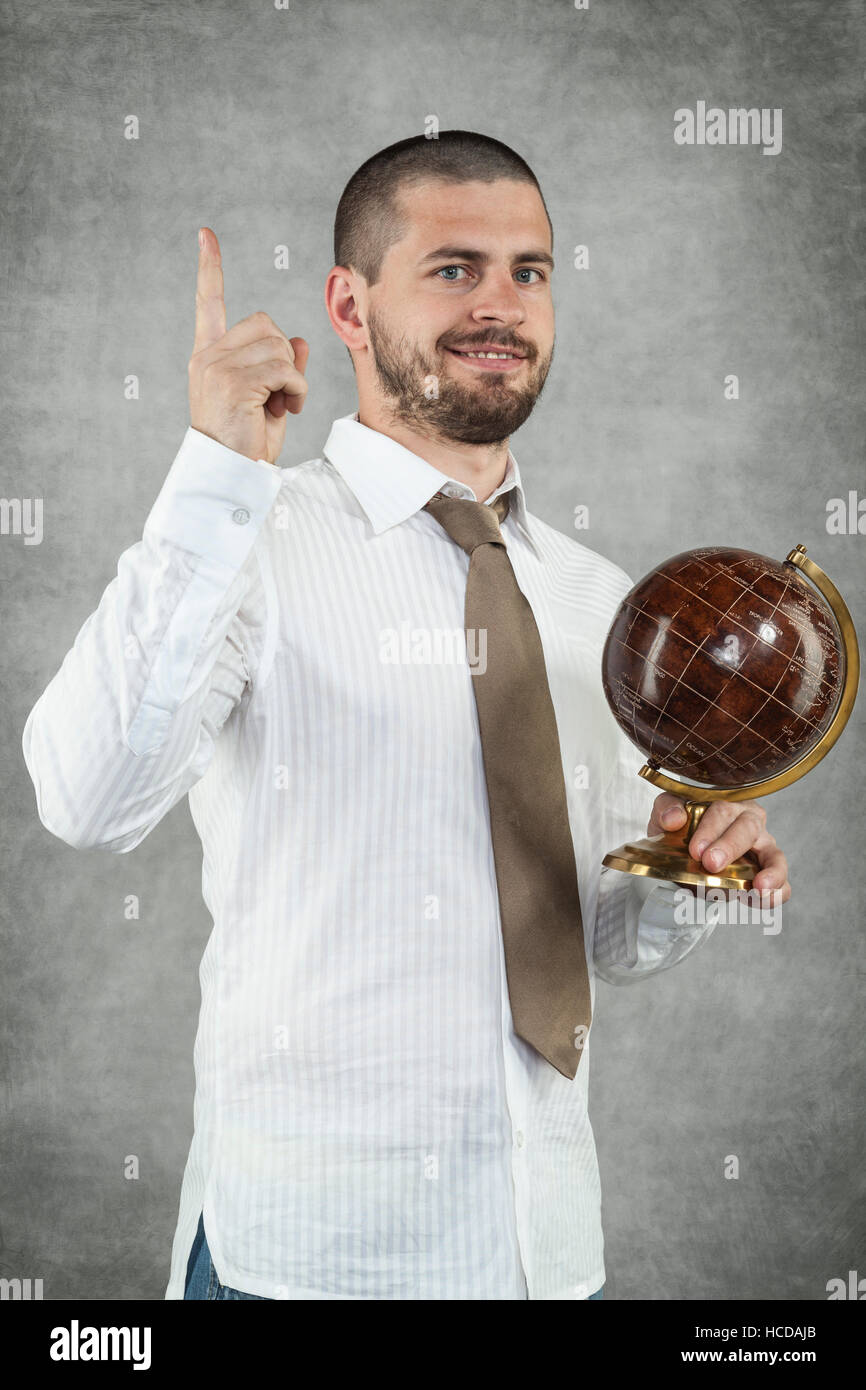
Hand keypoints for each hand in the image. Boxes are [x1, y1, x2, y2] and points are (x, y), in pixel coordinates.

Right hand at [188, 226, 309, 463]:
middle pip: (265, 323)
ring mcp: (217, 367)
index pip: (208, 303)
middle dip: (285, 355)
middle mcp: (207, 357)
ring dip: (293, 376)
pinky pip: (285, 367)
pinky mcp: (232, 381)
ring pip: (279, 345)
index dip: (209, 269)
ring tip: (282, 405)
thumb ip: (281, 366)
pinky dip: (296, 388)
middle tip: (281, 392)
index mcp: (208, 357)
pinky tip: (287, 409)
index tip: (205, 235)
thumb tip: (301, 340)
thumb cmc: (249, 445)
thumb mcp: (270, 399)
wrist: (232, 477)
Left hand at [648, 793, 791, 903]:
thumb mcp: (667, 814)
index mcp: (729, 804)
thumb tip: (673, 819)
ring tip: (759, 887)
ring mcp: (764, 849)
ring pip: (775, 856)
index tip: (695, 850)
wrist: (680, 858)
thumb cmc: (681, 830)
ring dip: (770, 872)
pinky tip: (762, 900)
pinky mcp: (768, 875)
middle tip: (712, 864)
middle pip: (748, 829)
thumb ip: (666, 809)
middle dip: (730, 847)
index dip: (710, 830)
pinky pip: (783, 885)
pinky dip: (778, 893)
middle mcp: (750, 822)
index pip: (723, 811)